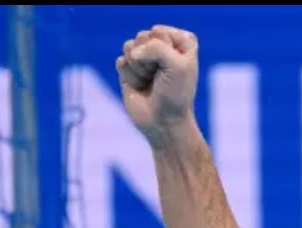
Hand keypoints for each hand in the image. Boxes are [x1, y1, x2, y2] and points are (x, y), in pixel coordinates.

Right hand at [116, 25, 199, 147]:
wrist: (163, 122)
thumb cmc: (176, 94)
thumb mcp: (177, 65)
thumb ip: (156, 47)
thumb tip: (131, 52)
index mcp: (181, 43)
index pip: (160, 31)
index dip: (163, 51)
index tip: (174, 68)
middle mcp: (162, 47)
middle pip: (143, 36)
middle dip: (150, 59)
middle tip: (160, 77)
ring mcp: (144, 57)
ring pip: (129, 47)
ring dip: (140, 68)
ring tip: (151, 81)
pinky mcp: (129, 69)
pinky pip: (121, 61)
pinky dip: (130, 76)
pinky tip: (139, 86)